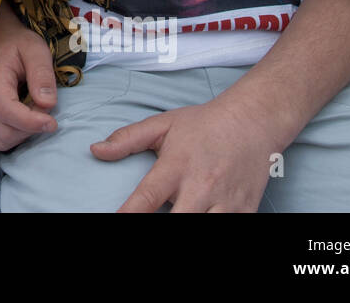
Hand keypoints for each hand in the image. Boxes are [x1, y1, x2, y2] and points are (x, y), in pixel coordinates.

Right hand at [0, 0, 57, 150]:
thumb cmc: (17, 42)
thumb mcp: (35, 49)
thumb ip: (42, 75)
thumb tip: (47, 105)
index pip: (7, 111)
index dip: (31, 123)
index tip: (52, 123)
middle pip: (4, 132)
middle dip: (29, 129)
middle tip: (45, 112)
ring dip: (22, 134)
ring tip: (35, 114)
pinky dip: (13, 134)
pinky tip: (25, 118)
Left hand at [91, 95, 277, 211]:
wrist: (253, 121)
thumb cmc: (204, 124)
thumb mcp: (162, 125)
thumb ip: (127, 139)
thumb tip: (96, 150)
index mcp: (176, 167)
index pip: (147, 198)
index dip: (129, 214)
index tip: (116, 220)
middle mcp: (200, 187)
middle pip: (178, 222)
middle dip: (161, 227)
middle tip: (147, 224)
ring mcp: (225, 202)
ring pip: (203, 228)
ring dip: (187, 226)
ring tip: (177, 216)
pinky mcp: (245, 210)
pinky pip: (228, 227)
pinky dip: (215, 227)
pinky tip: (201, 217)